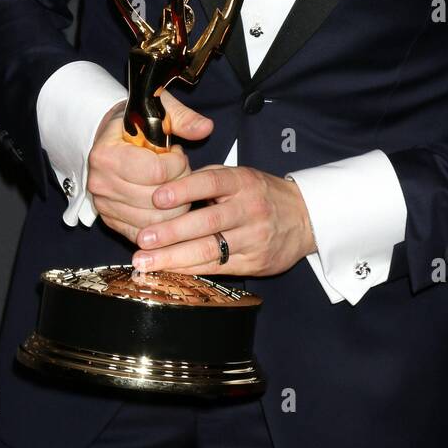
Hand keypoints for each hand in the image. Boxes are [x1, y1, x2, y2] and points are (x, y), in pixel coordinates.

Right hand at [87, 88, 213, 244]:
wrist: (111, 138)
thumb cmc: (136, 124)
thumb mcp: (159, 111)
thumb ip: (183, 119)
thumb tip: (205, 128)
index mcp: (107, 155)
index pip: (157, 172)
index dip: (178, 164)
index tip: (178, 153)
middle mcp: (101, 183)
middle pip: (158, 200)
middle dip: (180, 186)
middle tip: (180, 170)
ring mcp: (104, 205)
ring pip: (155, 221)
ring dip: (176, 206)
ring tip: (175, 185)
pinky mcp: (110, 221)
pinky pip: (144, 234)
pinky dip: (163, 226)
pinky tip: (171, 207)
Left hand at [131, 165, 317, 277]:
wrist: (305, 218)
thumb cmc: (262, 194)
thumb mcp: (241, 177)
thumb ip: (208, 180)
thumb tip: (167, 184)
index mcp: (243, 182)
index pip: (211, 182)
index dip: (184, 190)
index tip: (157, 198)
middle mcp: (249, 209)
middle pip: (207, 221)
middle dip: (171, 232)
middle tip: (142, 239)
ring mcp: (254, 237)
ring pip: (210, 249)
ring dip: (174, 257)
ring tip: (147, 262)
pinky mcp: (255, 261)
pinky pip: (219, 267)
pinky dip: (192, 270)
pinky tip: (170, 271)